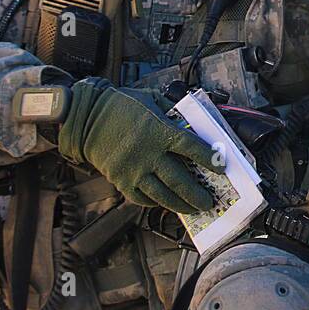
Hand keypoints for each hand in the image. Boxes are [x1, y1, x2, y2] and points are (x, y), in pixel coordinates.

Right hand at [59, 77, 223, 214]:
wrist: (86, 118)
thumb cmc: (122, 106)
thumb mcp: (151, 100)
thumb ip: (173, 112)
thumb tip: (193, 123)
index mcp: (159, 131)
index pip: (191, 147)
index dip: (208, 158)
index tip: (221, 167)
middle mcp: (148, 154)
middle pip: (179, 179)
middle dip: (197, 194)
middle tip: (210, 201)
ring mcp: (133, 170)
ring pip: (162, 194)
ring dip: (180, 204)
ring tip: (194, 209)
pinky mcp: (120, 180)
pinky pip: (142, 198)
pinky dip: (156, 203)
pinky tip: (166, 203)